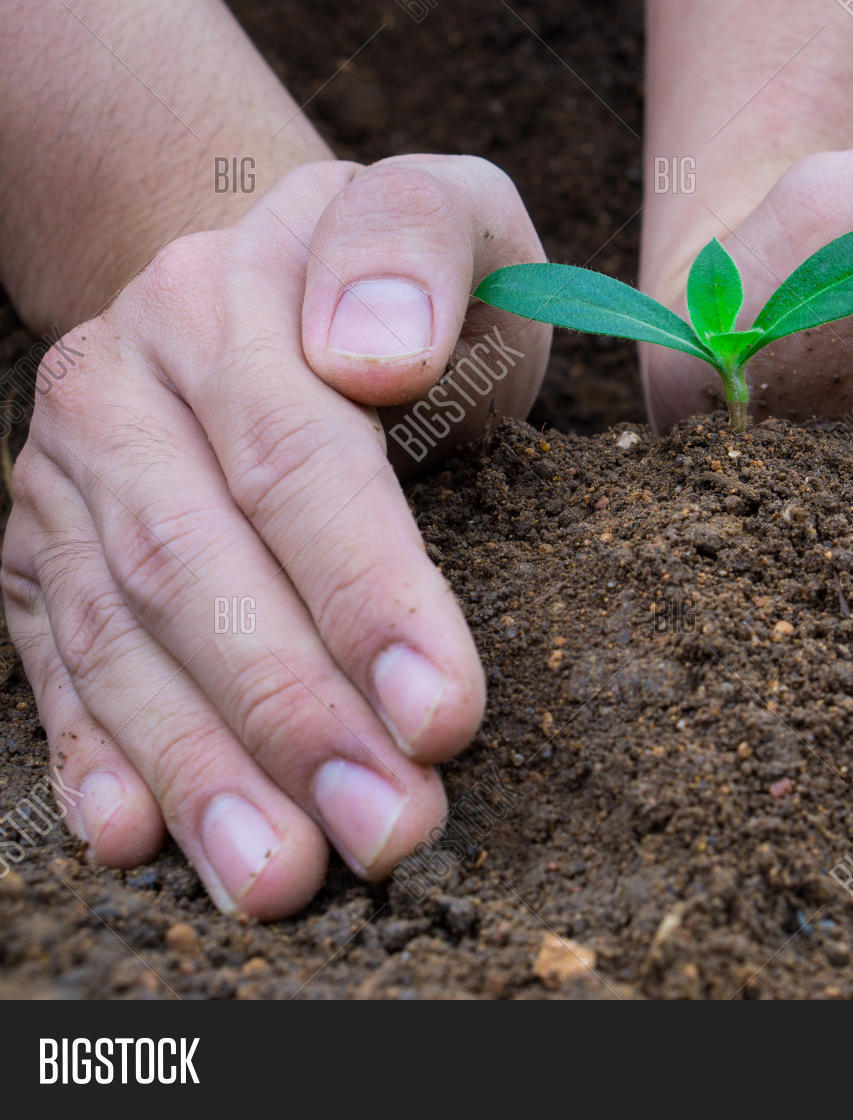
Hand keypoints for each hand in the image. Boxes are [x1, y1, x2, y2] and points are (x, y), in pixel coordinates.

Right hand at [2, 155, 549, 917]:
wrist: (273, 279)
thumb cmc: (406, 283)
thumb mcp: (451, 220)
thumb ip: (420, 246)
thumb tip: (370, 353)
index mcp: (226, 299)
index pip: (297, 464)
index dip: (367, 596)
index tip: (444, 715)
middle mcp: (123, 388)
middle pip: (202, 570)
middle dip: (296, 717)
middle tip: (389, 832)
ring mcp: (68, 478)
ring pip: (123, 637)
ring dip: (201, 770)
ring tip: (280, 876)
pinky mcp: (45, 553)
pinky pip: (54, 662)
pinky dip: (91, 756)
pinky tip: (134, 843)